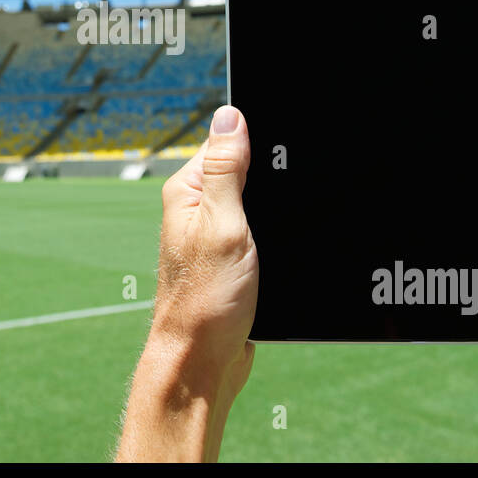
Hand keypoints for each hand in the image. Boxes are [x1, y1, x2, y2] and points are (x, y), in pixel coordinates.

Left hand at [116, 105, 257, 460]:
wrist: (203, 363)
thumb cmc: (205, 299)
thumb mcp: (223, 224)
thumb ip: (226, 169)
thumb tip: (230, 114)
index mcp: (189, 191)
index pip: (227, 142)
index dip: (261, 140)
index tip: (289, 150)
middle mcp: (197, 210)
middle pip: (245, 172)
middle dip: (272, 178)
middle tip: (285, 204)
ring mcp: (214, 236)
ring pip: (256, 205)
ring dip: (275, 211)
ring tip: (282, 232)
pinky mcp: (231, 261)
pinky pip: (259, 233)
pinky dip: (275, 236)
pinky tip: (285, 248)